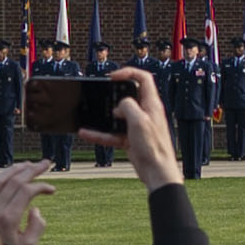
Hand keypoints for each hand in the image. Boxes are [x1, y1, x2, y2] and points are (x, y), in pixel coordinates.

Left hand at [0, 164, 51, 244]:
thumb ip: (37, 228)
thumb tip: (36, 210)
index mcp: (8, 219)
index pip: (27, 191)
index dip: (42, 186)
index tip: (52, 189)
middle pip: (14, 180)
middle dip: (32, 169)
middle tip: (45, 163)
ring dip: (14, 169)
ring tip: (27, 165)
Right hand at [87, 66, 185, 189]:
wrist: (157, 172)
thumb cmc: (154, 147)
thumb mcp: (139, 121)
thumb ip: (128, 106)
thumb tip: (120, 105)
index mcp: (151, 104)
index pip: (143, 79)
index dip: (129, 73)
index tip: (113, 77)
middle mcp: (145, 113)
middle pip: (128, 96)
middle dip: (114, 96)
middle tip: (102, 96)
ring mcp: (138, 126)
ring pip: (117, 117)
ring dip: (104, 117)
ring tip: (92, 116)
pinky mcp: (131, 139)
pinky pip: (112, 133)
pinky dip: (100, 134)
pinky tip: (87, 133)